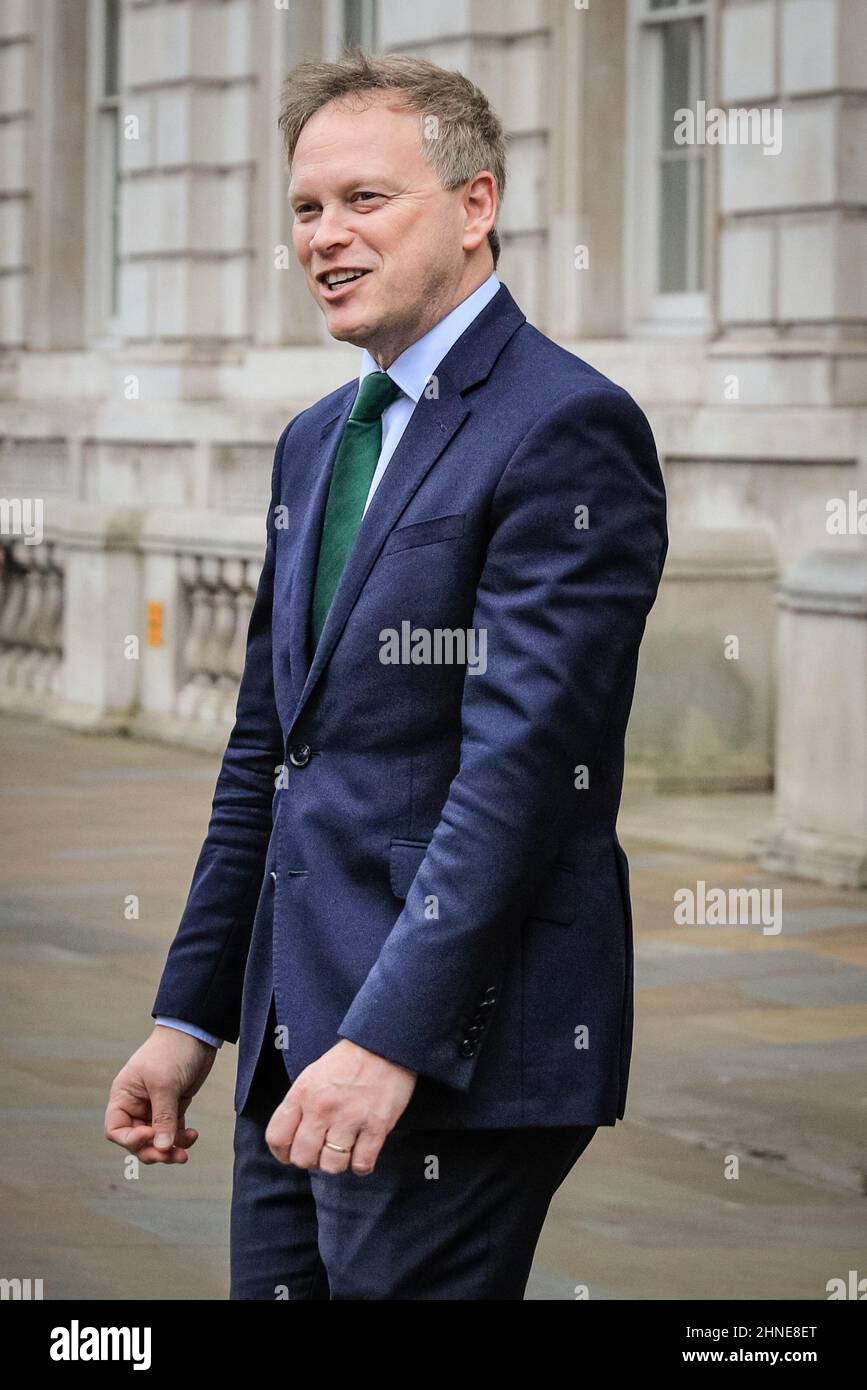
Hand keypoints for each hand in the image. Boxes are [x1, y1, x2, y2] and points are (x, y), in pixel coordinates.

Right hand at [104, 1026, 217, 1164]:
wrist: (196, 1033)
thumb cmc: (172, 1052)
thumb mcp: (164, 1085)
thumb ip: (162, 1118)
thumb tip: (161, 1147)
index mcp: (124, 1096)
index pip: (116, 1130)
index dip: (131, 1140)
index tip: (151, 1135)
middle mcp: (136, 1105)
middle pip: (138, 1140)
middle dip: (154, 1150)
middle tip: (173, 1155)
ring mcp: (155, 1107)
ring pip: (157, 1139)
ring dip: (169, 1148)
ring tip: (185, 1152)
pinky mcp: (173, 1106)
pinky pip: (172, 1131)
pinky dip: (180, 1138)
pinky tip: (193, 1135)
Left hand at [265, 1040, 416, 1176]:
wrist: (384, 1044)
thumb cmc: (347, 1062)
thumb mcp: (312, 1075)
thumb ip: (299, 1105)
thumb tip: (293, 1140)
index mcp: (302, 1093)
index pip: (277, 1137)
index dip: (282, 1153)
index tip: (292, 1153)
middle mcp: (322, 1108)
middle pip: (302, 1158)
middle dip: (311, 1161)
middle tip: (321, 1151)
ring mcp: (350, 1118)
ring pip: (331, 1166)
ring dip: (337, 1163)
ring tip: (343, 1151)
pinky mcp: (377, 1126)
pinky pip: (362, 1164)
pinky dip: (361, 1166)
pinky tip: (362, 1154)